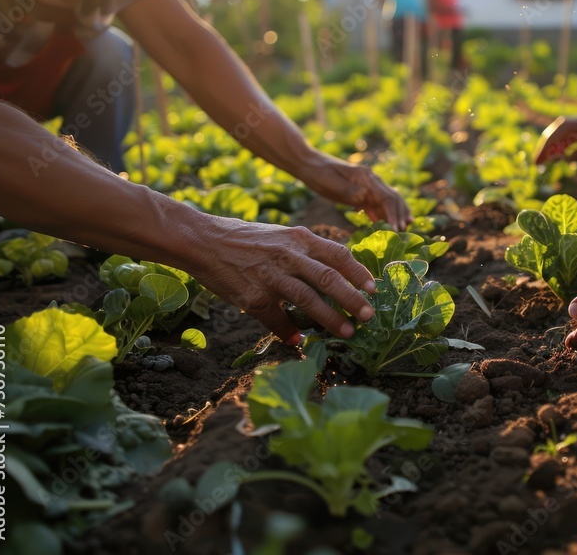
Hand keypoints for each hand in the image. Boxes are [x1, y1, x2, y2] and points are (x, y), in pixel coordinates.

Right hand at [186, 218, 376, 345]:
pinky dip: (289, 332)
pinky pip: (278, 320)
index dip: (359, 273)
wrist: (203, 241)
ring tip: (348, 332)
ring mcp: (270, 277)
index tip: (373, 288)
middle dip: (353, 299)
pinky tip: (297, 341)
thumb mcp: (282, 236)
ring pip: (309, 300)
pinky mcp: (253, 298)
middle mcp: (288, 256)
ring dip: (331, 319)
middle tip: (369, 315)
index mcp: (299, 238)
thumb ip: (306, 251)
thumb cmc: (245, 239)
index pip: (338, 254)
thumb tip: (334, 273)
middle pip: (330, 279)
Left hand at [305, 156, 411, 229]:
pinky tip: (389, 226)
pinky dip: (385, 215)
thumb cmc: (319, 173)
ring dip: (397, 214)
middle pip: (393, 198)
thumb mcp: (331, 181)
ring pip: (388, 202)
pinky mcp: (361, 194)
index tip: (397, 228)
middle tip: (405, 229)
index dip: (393, 213)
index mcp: (366, 177)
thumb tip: (364, 197)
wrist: (310, 164)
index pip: (387, 197)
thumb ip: (349, 190)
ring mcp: (367, 188)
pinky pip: (377, 206)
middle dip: (400, 214)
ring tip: (405, 228)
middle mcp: (371, 182)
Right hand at [534, 114, 576, 163]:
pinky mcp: (566, 125)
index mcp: (565, 127)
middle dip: (541, 151)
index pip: (549, 141)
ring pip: (550, 137)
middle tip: (536, 163)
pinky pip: (555, 136)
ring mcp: (563, 123)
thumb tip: (566, 161)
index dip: (542, 153)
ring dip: (546, 148)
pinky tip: (552, 153)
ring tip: (542, 160)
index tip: (537, 162)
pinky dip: (552, 145)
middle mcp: (561, 124)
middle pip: (547, 138)